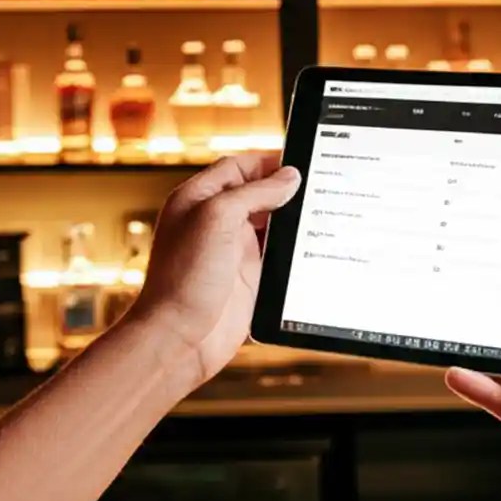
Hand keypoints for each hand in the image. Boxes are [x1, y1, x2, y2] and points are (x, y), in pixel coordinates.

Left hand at [132, 153, 300, 384]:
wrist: (179, 338)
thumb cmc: (183, 279)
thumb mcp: (217, 218)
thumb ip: (253, 193)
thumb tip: (288, 178)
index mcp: (199, 199)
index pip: (238, 167)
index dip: (268, 163)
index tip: (299, 163)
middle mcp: (216, 221)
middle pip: (258, 193)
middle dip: (286, 189)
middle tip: (318, 186)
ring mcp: (233, 250)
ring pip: (272, 223)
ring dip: (293, 219)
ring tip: (321, 211)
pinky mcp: (249, 276)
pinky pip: (278, 254)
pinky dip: (294, 248)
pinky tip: (312, 244)